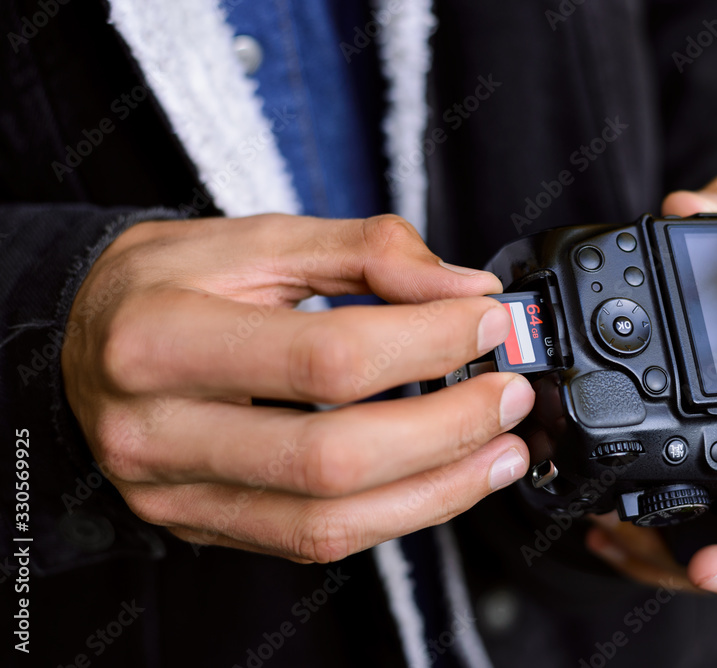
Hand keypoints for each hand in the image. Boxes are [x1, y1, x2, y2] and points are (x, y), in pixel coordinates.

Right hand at [62, 213, 534, 561]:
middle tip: (510, 394)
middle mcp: (158, 430)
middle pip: (333, 455)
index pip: (326, 355)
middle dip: (446, 428)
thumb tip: (462, 287)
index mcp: (163, 337)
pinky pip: (312, 542)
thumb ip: (365, 253)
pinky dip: (396, 516)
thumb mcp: (256, 239)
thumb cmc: (167, 283)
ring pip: (328, 519)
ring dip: (438, 489)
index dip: (426, 342)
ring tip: (504, 452)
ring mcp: (177, 492)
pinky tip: (447, 482)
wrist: (83, 343)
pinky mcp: (204, 523)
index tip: (489, 322)